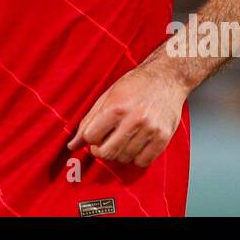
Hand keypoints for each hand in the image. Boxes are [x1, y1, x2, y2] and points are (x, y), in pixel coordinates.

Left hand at [66, 57, 188, 166]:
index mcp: (116, 107)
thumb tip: (73, 144)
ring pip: (124, 158)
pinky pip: (142, 162)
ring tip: (123, 139)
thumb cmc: (137, 84)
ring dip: (119, 153)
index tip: (94, 136)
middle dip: (100, 151)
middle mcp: (133, 120)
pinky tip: (136, 145)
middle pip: (106, 153)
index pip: (91, 137)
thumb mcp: (108, 96)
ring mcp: (150, 130)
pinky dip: (136, 158)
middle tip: (104, 143)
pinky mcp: (163, 138)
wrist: (167, 77)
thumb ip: (89, 120)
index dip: (89, 139)